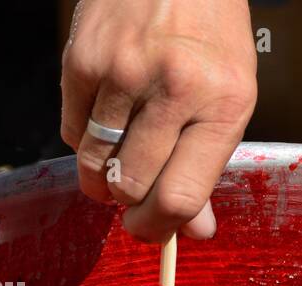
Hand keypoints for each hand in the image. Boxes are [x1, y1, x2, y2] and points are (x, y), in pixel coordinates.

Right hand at [60, 0, 256, 242]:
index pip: (180, 196)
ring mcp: (123, 71)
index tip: (152, 233)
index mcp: (223, 105)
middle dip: (127, 208)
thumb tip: (195, 232)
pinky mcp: (82, 58)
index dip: (159, 229)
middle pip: (131, 186)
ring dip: (99, 178)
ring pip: (92, 163)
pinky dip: (83, 140)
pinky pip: (70, 130)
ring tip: (115, 165)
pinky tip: (105, 122)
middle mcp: (174, 88)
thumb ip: (209, 167)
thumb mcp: (231, 98)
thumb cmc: (210, 36)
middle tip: (131, 203)